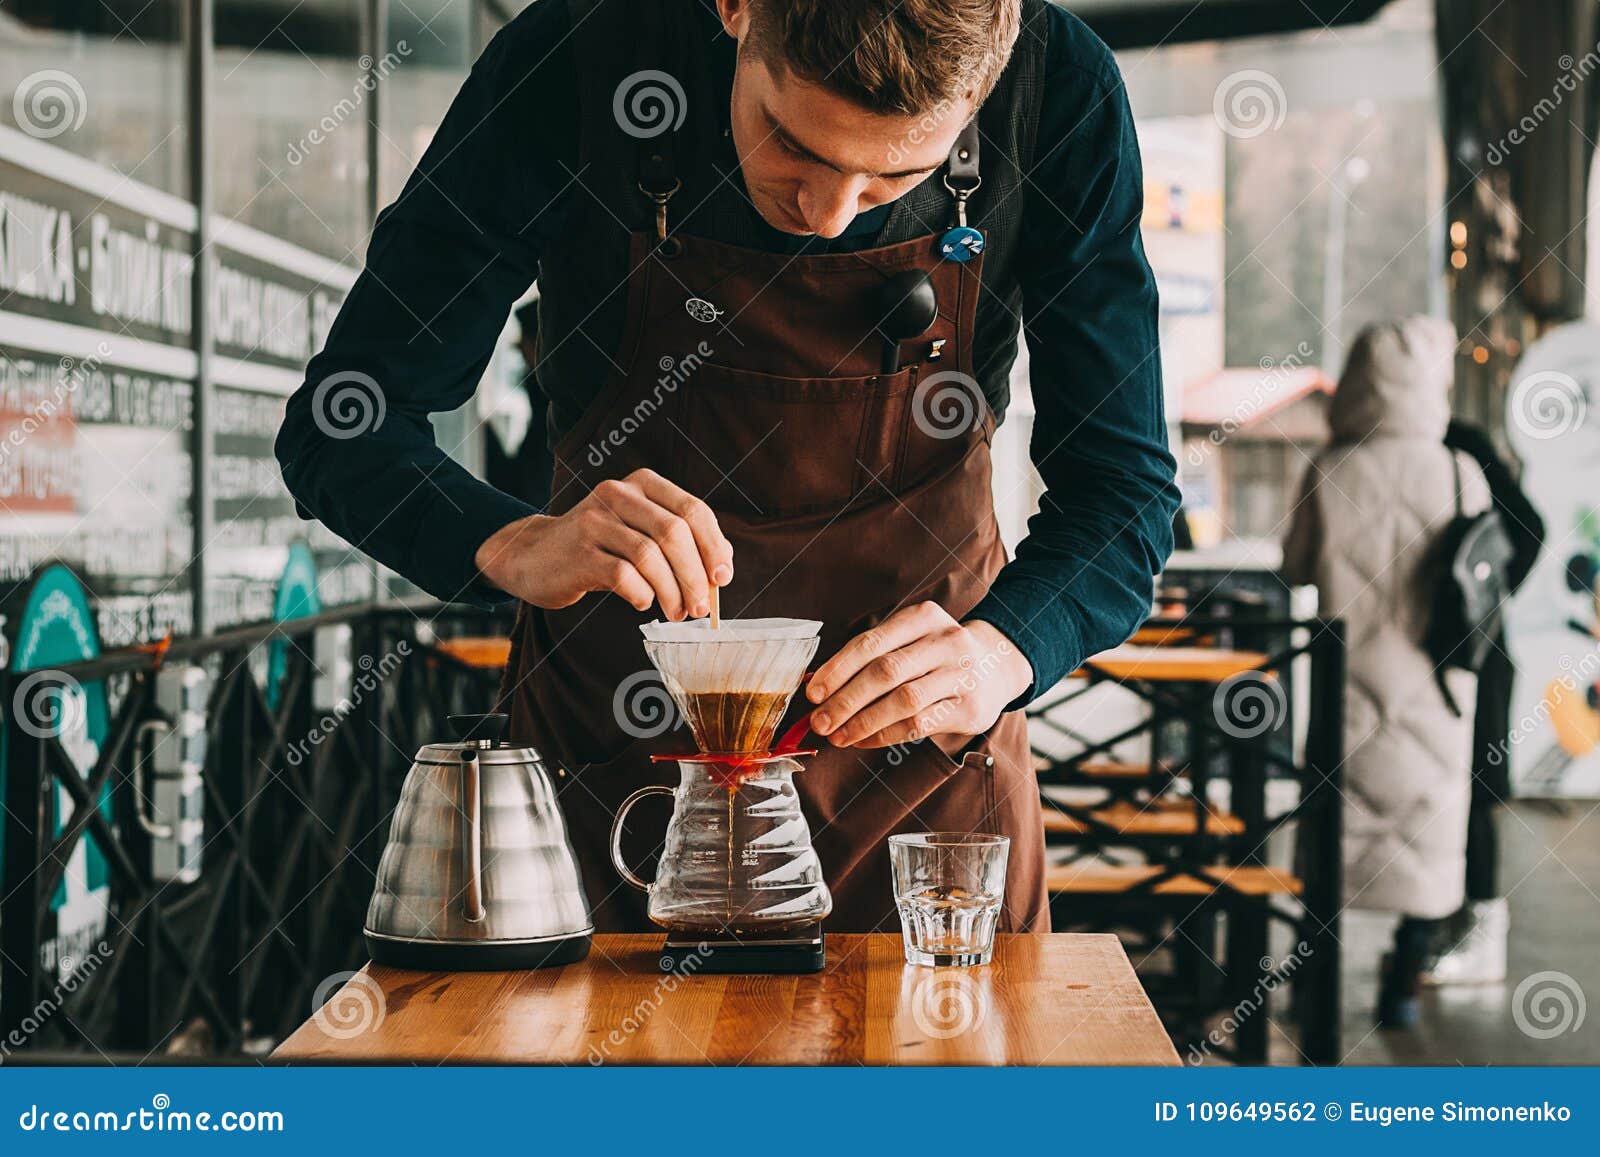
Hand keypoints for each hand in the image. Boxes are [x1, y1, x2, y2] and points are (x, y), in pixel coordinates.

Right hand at [473, 468, 732, 618]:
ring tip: (677, 613)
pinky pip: (624, 577)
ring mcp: (595, 521)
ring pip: (651, 556)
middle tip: (700, 607)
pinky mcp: (579, 552)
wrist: (532, 555)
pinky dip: (643, 595)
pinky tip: (644, 604)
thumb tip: (722, 568)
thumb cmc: (598, 548)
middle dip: (695, 576)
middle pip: (675, 533)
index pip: (693, 510)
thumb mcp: (638, 532)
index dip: (714, 546)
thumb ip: (679, 542)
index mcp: (642, 484)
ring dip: (672, 592)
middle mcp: (618, 494)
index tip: (722, 578)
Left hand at [805, 603, 1032, 750]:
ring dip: (863, 722)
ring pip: (903, 701)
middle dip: (845, 700)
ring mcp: (962, 674)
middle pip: (885, 672)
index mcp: (924, 617)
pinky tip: (864, 740)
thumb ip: (870, 656)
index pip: (872, 642)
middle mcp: (946, 641)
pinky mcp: (970, 708)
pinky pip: (919, 724)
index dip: (838, 669)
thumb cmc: (937, 653)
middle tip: (820, 721)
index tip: (813, 693)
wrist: (997, 665)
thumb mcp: (911, 638)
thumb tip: (818, 684)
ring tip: (838, 735)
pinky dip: (885, 735)